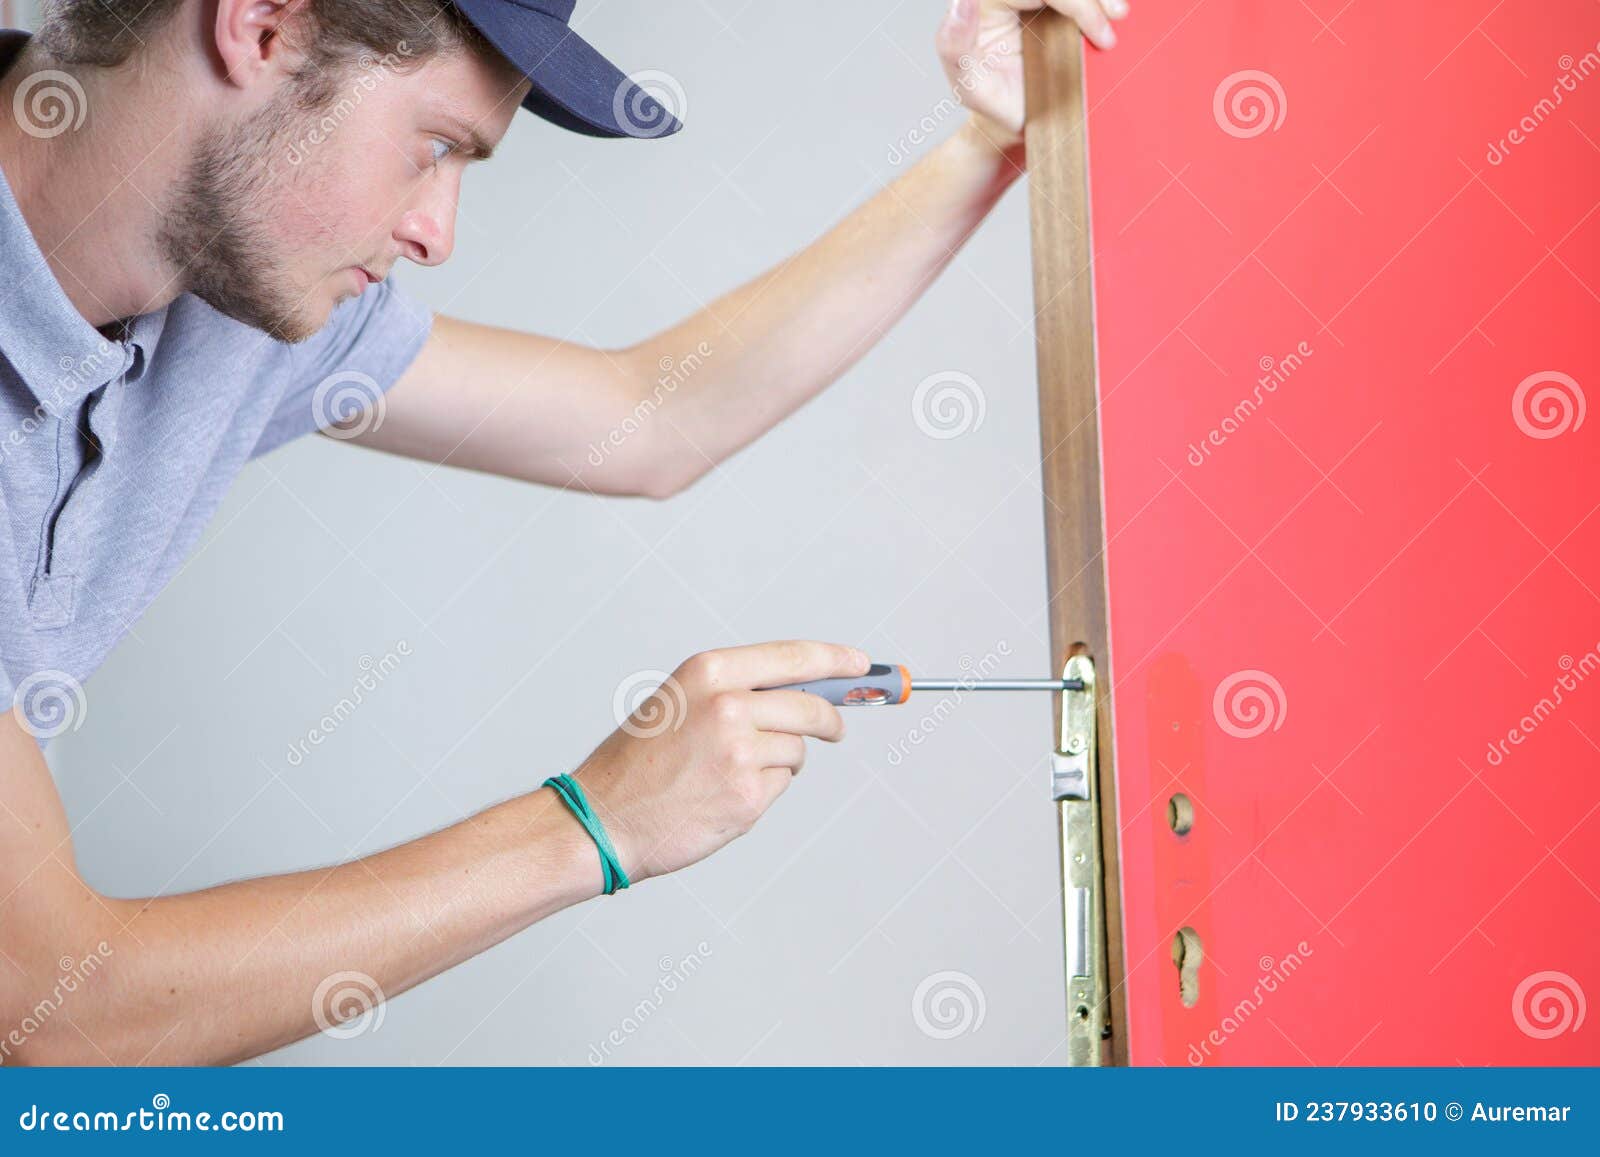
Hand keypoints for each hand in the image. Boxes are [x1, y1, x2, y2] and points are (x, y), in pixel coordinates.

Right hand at [566, 641, 868, 882]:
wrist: (603, 818)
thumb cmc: (638, 762)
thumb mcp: (680, 702)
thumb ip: (738, 691)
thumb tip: (808, 692)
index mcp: (709, 672)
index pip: (793, 657)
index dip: (835, 659)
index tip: (860, 664)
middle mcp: (727, 705)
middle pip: (811, 707)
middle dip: (830, 721)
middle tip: (835, 730)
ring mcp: (740, 751)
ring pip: (798, 751)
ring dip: (781, 761)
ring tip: (732, 771)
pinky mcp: (747, 795)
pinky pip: (781, 784)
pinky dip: (764, 790)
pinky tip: (725, 795)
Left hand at [936, 0, 1128, 150]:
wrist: (1014, 119)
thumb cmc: (992, 105)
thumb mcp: (968, 84)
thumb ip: (955, 43)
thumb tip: (963, 1)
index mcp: (984, 3)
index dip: (1074, 2)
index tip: (1099, 30)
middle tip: (1117, 15)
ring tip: (1119, 14)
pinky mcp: (1049, 3)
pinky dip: (1096, 0)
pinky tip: (1113, 11)